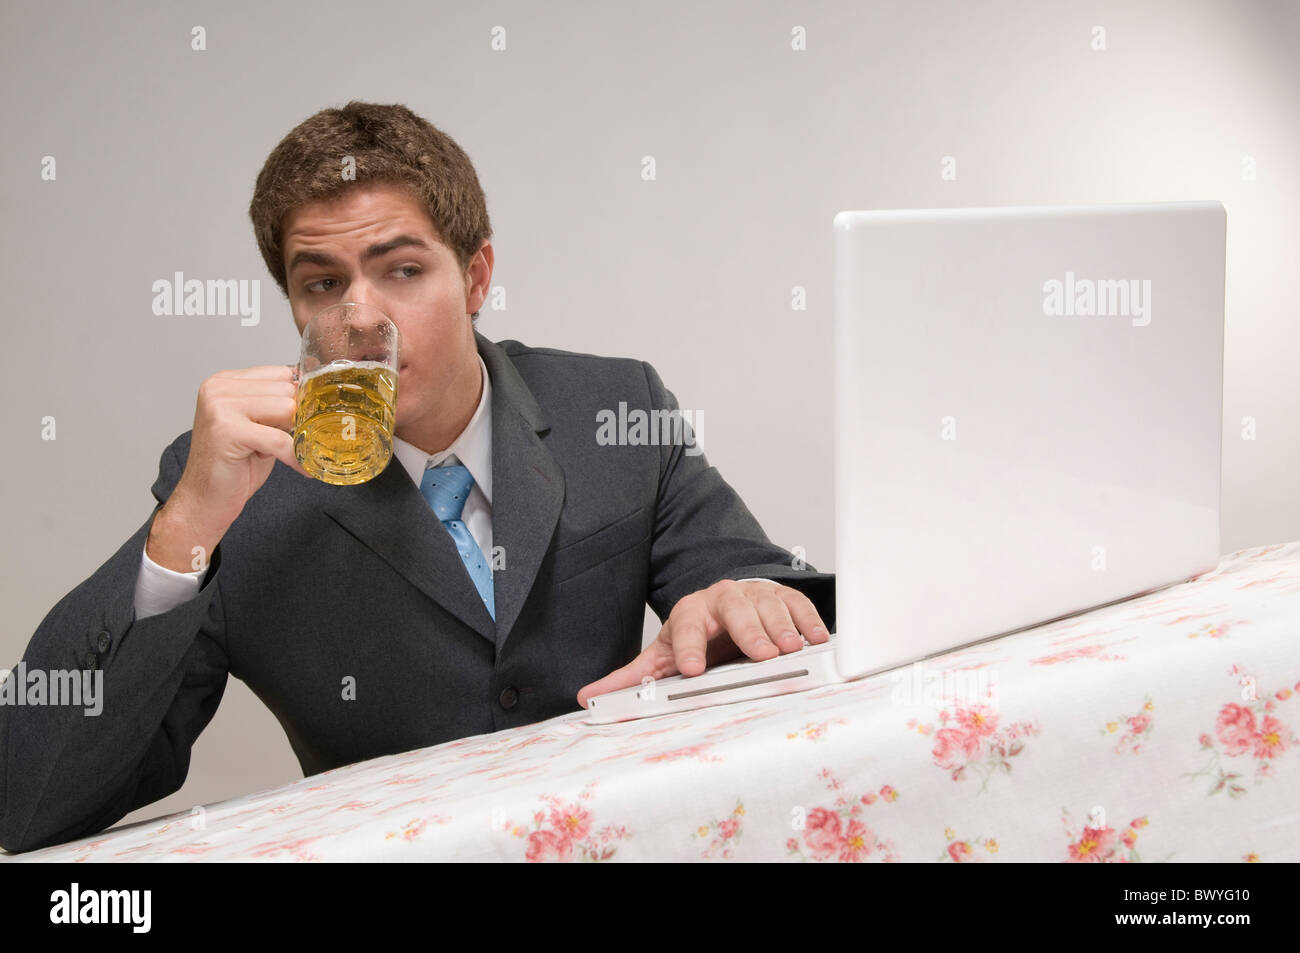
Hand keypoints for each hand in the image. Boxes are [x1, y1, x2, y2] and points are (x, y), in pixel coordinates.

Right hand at [147, 365, 310, 571]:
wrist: (204, 500)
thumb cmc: (232, 465)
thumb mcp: (256, 425)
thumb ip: (275, 405)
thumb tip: (312, 395)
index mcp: (225, 382)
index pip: (280, 373)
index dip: (295, 398)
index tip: (300, 418)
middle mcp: (219, 389)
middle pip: (285, 390)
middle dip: (294, 417)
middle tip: (287, 440)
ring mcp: (220, 407)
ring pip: (285, 409)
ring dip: (292, 434)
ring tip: (281, 450)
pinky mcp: (227, 431)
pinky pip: (280, 439)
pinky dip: (296, 456)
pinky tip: (303, 468)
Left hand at [575, 579, 829, 707]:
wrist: (724, 604)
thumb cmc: (697, 635)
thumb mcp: (663, 653)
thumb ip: (632, 677)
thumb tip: (587, 696)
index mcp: (690, 612)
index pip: (686, 625)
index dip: (688, 647)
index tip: (692, 670)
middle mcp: (723, 598)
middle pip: (734, 608)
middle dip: (748, 631)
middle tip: (761, 655)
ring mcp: (754, 594)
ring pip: (768, 604)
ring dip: (781, 627)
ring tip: (789, 649)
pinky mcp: (782, 596)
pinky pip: (797, 603)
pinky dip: (808, 620)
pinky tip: (814, 638)